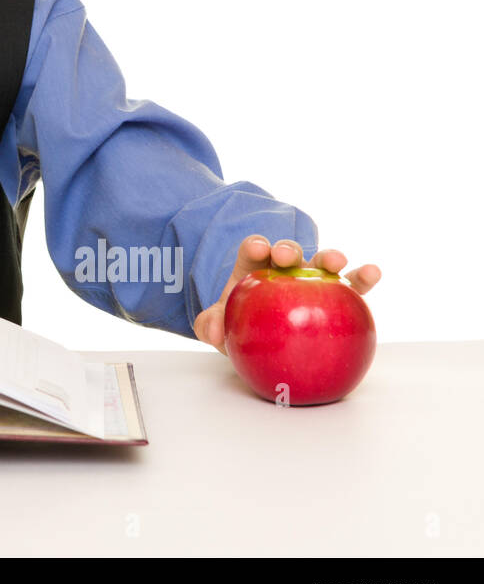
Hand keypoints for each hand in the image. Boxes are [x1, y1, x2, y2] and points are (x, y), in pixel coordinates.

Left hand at [194, 236, 381, 353]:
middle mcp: (284, 268)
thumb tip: (213, 332)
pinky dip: (362, 278)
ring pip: (320, 263)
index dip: (255, 246)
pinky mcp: (335, 295)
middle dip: (287, 249)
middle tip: (285, 256)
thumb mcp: (218, 326)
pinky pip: (351, 286)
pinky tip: (374, 272)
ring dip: (328, 257)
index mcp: (253, 267)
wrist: (262, 337)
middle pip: (287, 252)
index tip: (257, 248)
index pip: (252, 251)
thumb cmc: (239, 324)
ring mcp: (311, 279)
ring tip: (336, 260)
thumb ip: (209, 325)